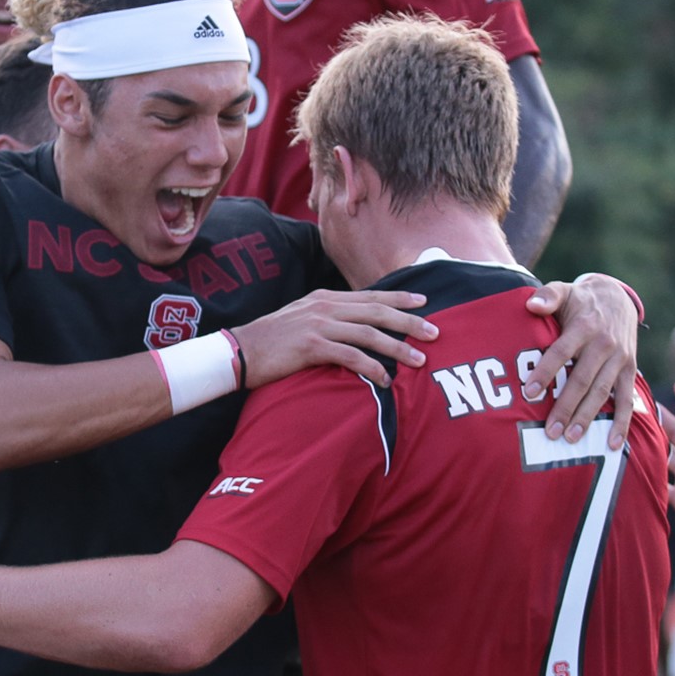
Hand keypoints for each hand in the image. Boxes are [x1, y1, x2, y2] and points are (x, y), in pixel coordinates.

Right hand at [231, 289, 434, 388]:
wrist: (239, 351)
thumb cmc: (270, 341)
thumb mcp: (301, 319)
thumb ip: (328, 319)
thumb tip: (354, 328)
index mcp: (325, 299)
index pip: (370, 295)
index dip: (399, 297)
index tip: (424, 300)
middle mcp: (325, 307)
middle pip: (377, 310)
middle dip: (409, 321)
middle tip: (435, 332)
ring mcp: (318, 325)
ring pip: (369, 333)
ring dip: (398, 347)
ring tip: (419, 360)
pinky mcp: (312, 346)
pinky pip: (351, 357)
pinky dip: (372, 368)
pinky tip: (385, 379)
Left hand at [524, 274, 638, 447]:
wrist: (618, 297)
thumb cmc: (581, 299)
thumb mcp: (564, 290)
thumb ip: (548, 296)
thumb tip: (532, 305)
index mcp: (584, 326)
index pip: (561, 352)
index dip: (545, 371)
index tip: (528, 392)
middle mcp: (604, 345)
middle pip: (581, 380)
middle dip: (565, 407)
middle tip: (549, 431)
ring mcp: (619, 360)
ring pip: (601, 393)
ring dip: (587, 418)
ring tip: (570, 439)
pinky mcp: (630, 370)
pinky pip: (627, 399)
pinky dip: (621, 423)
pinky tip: (612, 444)